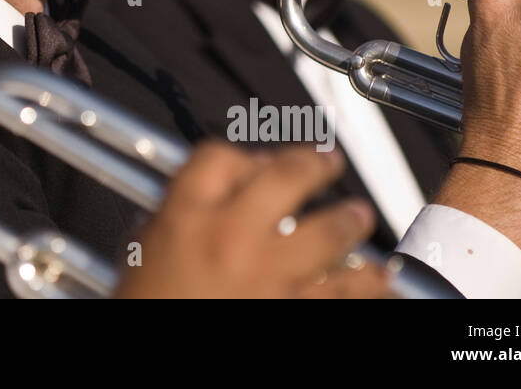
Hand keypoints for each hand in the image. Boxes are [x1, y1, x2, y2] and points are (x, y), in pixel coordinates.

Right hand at [115, 141, 391, 298]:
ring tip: (358, 215)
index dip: (243, 154)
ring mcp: (269, 277)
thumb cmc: (147, 309)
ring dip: (350, 222)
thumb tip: (206, 198)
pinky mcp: (295, 312)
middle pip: (286, 177)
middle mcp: (232, 237)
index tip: (257, 160)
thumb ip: (172, 218)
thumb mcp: (142, 253)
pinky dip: (367, 284)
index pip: (219, 157)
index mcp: (185, 217)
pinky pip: (345, 292)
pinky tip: (379, 279)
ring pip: (331, 234)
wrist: (158, 371)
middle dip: (314, 163)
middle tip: (327, 161)